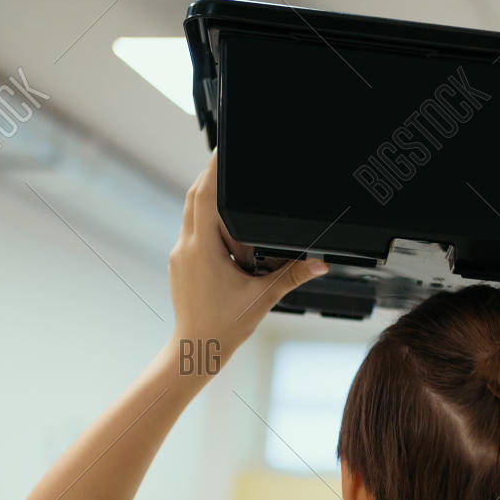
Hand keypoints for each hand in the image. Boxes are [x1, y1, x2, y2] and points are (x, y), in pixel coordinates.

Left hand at [168, 150, 327, 365]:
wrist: (196, 350)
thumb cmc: (222, 328)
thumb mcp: (262, 299)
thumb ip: (292, 276)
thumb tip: (319, 263)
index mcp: (201, 249)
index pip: (203, 196)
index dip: (212, 169)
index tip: (222, 150)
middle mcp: (185, 247)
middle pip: (194, 197)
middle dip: (212, 179)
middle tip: (232, 164)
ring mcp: (180, 255)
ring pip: (192, 215)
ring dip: (212, 204)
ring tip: (237, 202)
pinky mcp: (182, 264)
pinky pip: (194, 233)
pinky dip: (210, 226)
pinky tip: (230, 235)